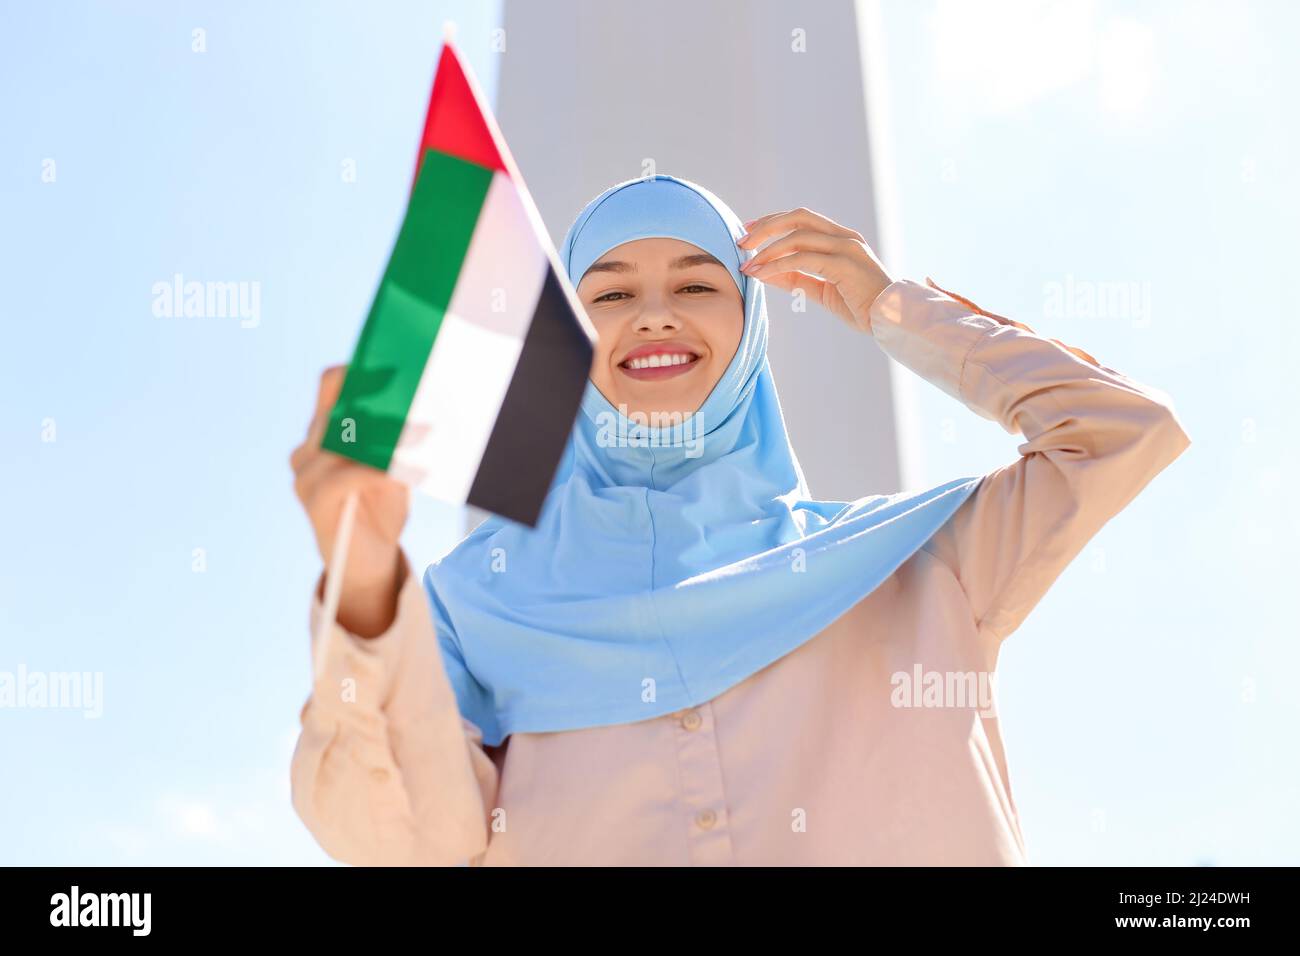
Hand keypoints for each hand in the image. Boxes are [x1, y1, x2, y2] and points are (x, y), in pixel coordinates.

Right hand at [290, 366, 410, 636]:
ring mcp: (306, 474)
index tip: (395, 368)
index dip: (357, 370)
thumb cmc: (381, 510)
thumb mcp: (394, 467)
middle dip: (380, 405)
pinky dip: (381, 470)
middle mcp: (308, 449)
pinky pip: (349, 474)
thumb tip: (422, 408)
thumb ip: (395, 439)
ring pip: (343, 439)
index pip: (330, 385)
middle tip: (417, 401)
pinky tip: (409, 472)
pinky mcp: (313, 499)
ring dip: (386, 438)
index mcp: (324, 434)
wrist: (368, 564)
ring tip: (424, 436)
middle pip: (338, 409)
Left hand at [737, 207, 893, 333]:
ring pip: (798, 236)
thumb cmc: (860, 306)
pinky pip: (803, 259)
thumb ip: (797, 278)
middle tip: (742, 242)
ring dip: (767, 249)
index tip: (749, 231)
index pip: (802, 218)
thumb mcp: (822, 290)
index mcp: (841, 238)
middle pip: (798, 217)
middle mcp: (844, 237)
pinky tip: (762, 274)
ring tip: (748, 264)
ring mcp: (846, 247)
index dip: (773, 221)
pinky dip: (778, 265)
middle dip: (766, 227)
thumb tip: (767, 272)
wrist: (890, 321)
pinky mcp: (844, 264)